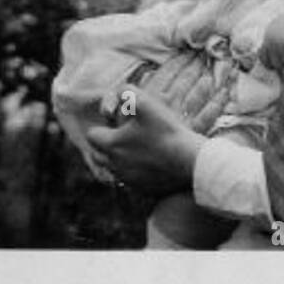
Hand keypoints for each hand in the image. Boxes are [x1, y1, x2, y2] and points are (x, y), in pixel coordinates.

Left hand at [85, 87, 204, 195]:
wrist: (191, 163)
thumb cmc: (167, 132)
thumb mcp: (146, 104)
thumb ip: (126, 93)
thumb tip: (117, 94)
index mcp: (111, 145)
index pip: (92, 135)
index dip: (104, 125)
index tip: (120, 121)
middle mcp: (114, 166)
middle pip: (98, 155)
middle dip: (106, 145)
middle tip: (127, 135)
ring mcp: (128, 180)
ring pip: (114, 168)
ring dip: (121, 158)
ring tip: (142, 147)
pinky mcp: (142, 190)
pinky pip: (132, 179)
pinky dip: (137, 170)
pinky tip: (154, 161)